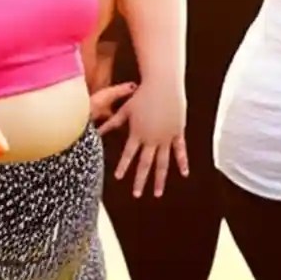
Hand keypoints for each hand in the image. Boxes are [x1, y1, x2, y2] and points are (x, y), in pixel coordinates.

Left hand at [96, 80, 187, 197]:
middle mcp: (152, 138)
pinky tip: (184, 174)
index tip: (118, 178)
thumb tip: (96, 129)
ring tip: (157, 193)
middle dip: (140, 180)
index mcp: (137, 133)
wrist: (163, 84)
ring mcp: (166, 137)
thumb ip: (111, 122)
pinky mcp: (177, 132)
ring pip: (163, 162)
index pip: (128, 154)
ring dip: (160, 178)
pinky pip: (180, 150)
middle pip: (145, 164)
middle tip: (136, 194)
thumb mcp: (125, 109)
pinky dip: (182, 162)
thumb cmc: (143, 94)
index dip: (123, 166)